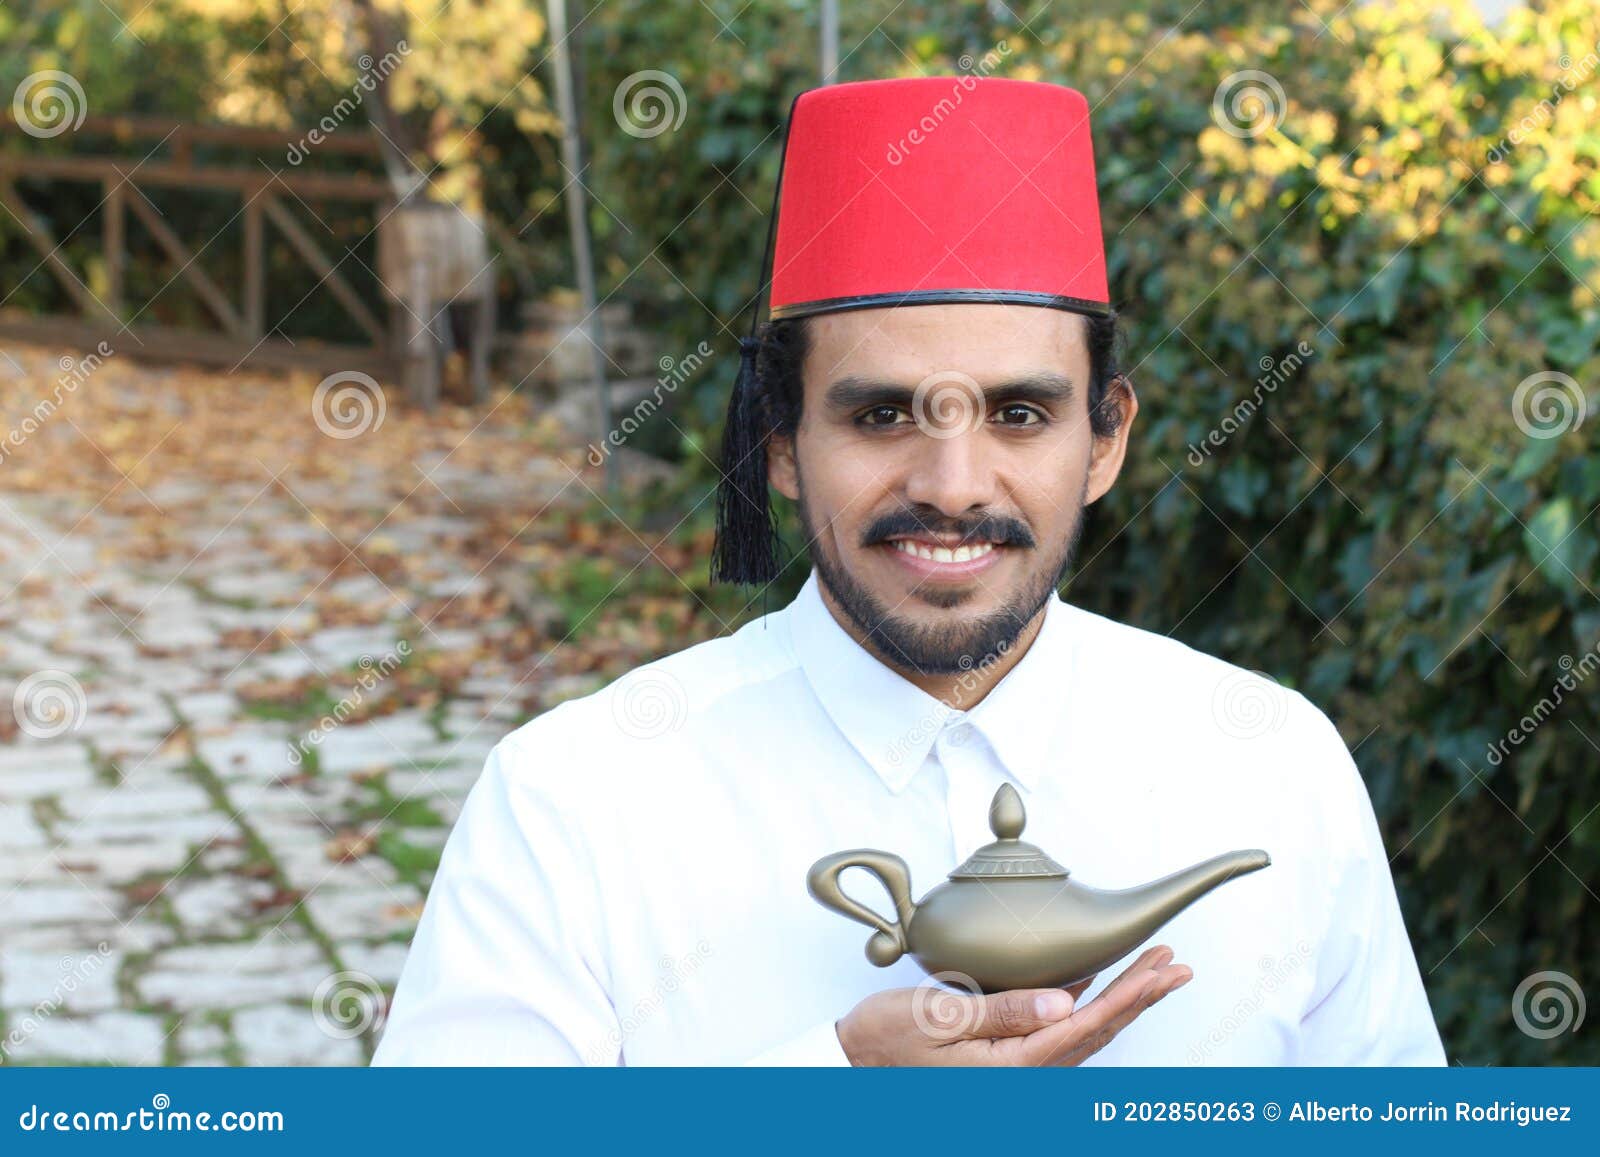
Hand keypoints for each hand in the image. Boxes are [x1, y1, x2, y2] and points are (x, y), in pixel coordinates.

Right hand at [835, 945, 1190, 1065]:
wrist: (853, 1066)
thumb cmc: (887, 1039)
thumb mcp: (939, 1015)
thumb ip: (1004, 1009)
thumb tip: (1065, 1001)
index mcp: (1012, 1066)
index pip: (1086, 1025)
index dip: (1130, 996)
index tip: (1161, 970)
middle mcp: (1023, 1075)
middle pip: (1098, 1031)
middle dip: (1141, 996)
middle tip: (1176, 966)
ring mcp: (1017, 1072)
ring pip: (1086, 1034)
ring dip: (1123, 1002)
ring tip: (1154, 973)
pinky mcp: (1006, 1062)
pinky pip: (1062, 1036)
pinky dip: (1091, 1009)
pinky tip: (1102, 988)